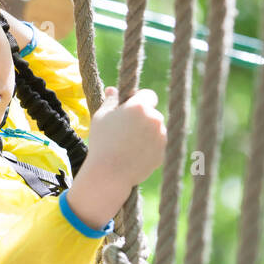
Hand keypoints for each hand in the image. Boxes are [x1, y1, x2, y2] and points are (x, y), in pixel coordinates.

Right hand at [67, 87, 165, 230]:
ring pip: (156, 130)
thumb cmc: (102, 142)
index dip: (139, 101)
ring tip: (127, 145)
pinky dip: (149, 148)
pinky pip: (157, 146)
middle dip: (143, 119)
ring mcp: (161, 137)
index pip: (148, 95)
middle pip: (152, 113)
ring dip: (147, 133)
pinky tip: (133, 155)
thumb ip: (111, 101)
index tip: (130, 109)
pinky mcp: (163, 152)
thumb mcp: (101, 117)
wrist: (109, 174)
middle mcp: (155, 119)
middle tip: (125, 130)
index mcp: (140, 106)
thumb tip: (113, 89)